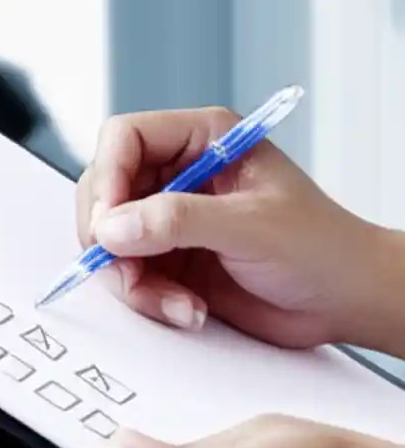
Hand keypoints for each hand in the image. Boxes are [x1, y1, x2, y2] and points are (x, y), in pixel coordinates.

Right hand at [77, 108, 404, 351]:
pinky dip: (146, 298)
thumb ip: (177, 221)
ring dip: (131, 279)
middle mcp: (179, 175)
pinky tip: (187, 308)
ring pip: (108, 240)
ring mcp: (168, 219)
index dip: (108, 178)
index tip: (107, 224)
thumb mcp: (250, 226)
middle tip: (130, 271)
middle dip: (112, 239)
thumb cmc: (321, 249)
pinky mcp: (166, 260)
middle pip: (104, 192)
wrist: (343, 302)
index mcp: (204, 141)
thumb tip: (112, 226)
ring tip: (175, 302)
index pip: (125, 139)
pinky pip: (126, 275)